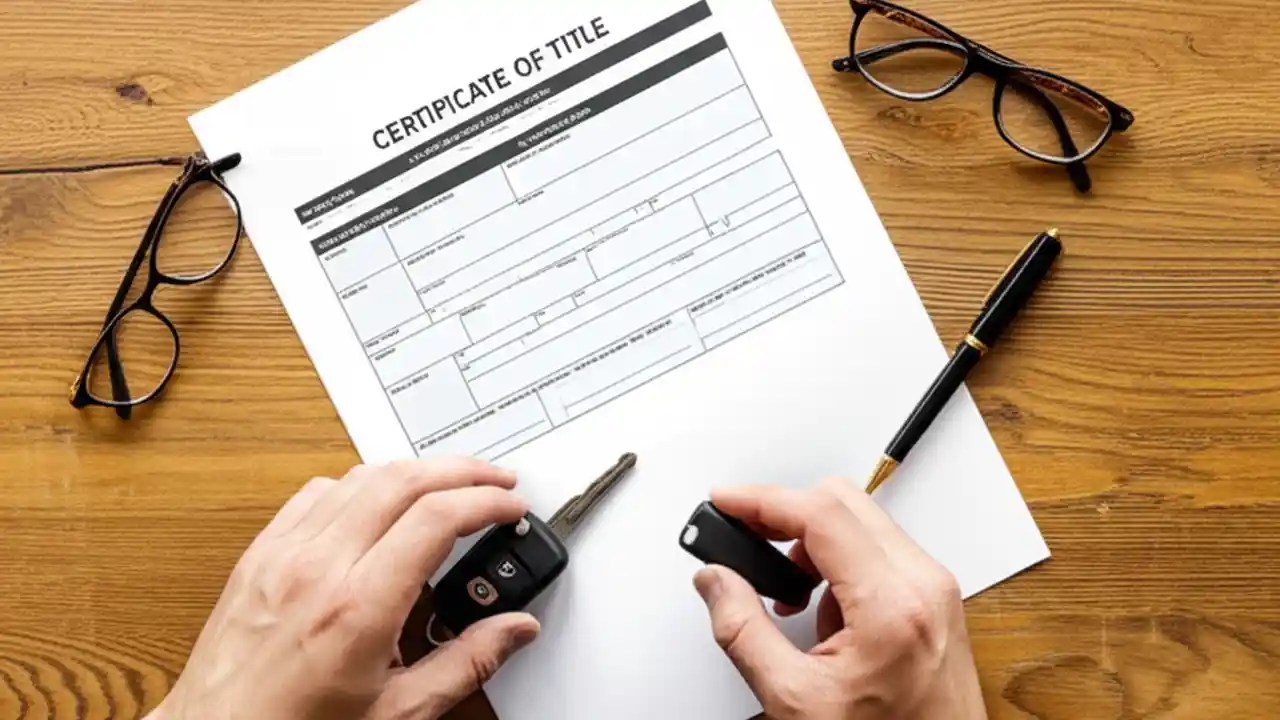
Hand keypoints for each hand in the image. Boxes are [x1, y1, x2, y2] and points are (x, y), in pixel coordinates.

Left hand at [148, 458, 539, 719]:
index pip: (435, 518)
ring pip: (359, 476)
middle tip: (495, 480)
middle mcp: (317, 568)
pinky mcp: (259, 554)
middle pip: (402, 479)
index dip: (486, 500)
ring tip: (445, 486)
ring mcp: (282, 554)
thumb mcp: (398, 714)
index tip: (511, 506)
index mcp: (358, 608)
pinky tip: (376, 505)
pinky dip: (358, 485)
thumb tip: (516, 629)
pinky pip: (314, 493)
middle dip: (460, 470)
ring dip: (412, 471)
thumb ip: (466, 664)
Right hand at [693, 478, 985, 719]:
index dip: (763, 499)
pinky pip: (878, 552)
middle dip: (786, 515)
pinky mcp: (934, 601)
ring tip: (788, 597)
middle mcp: (924, 584)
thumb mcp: (794, 699)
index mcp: (893, 605)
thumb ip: (743, 631)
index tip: (727, 501)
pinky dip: (839, 565)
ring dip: (813, 544)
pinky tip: (822, 613)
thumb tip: (715, 580)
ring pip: (861, 522)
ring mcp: (934, 590)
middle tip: (745, 540)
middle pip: (843, 503)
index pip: (821, 515)